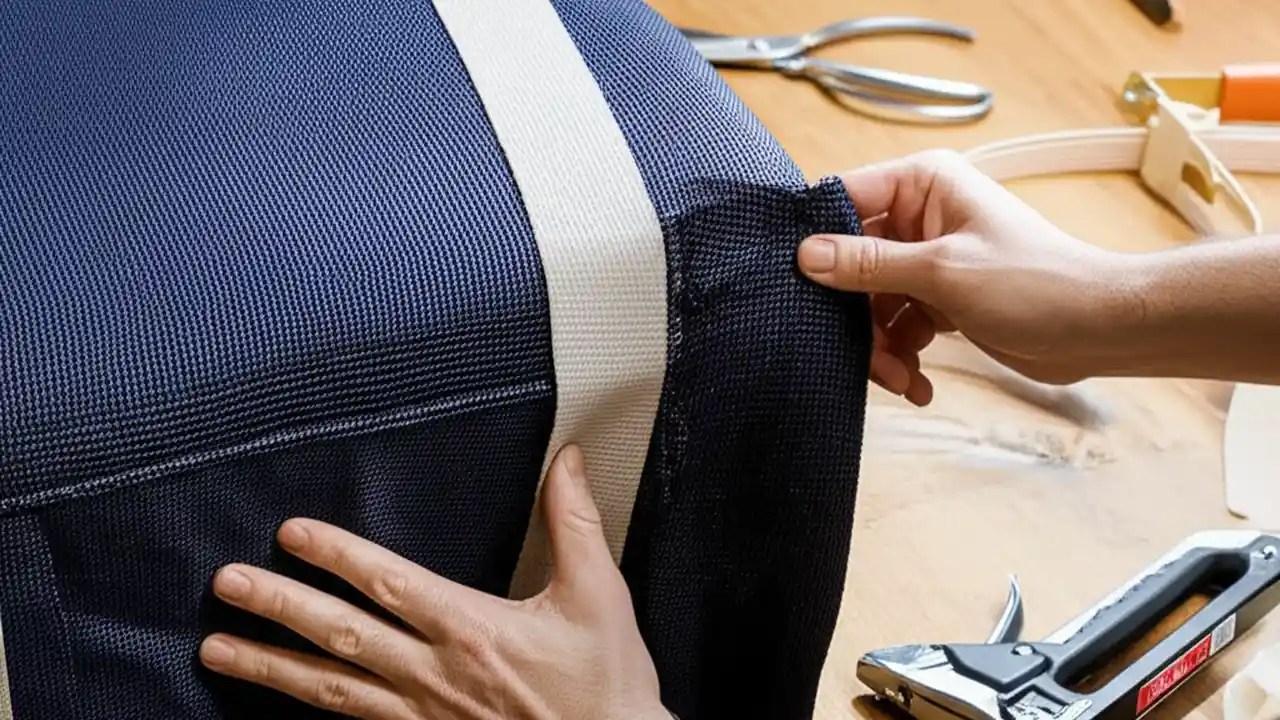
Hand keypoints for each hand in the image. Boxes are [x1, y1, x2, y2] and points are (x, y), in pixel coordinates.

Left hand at [199, 445, 666, 719]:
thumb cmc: (605, 682)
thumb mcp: (599, 592)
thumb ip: (573, 521)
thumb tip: (566, 460)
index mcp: (473, 630)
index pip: (391, 585)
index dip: (338, 556)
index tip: (292, 533)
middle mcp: (437, 674)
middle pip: (344, 635)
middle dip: (280, 607)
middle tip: (228, 584)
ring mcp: (425, 714)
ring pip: (333, 689)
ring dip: (271, 667)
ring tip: (217, 650)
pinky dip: (311, 710)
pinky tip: (279, 701)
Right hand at [796, 149, 1141, 400]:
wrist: (1098, 330)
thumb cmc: (1039, 283)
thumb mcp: (943, 272)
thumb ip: (870, 263)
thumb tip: (807, 254)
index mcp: (924, 184)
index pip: (846, 198)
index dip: (819, 240)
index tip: (798, 282)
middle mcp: (921, 215)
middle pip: (851, 261)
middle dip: (855, 315)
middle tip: (865, 354)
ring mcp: (927, 259)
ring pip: (870, 302)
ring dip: (879, 347)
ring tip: (902, 378)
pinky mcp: (937, 297)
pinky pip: (896, 325)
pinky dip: (901, 357)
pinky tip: (918, 384)